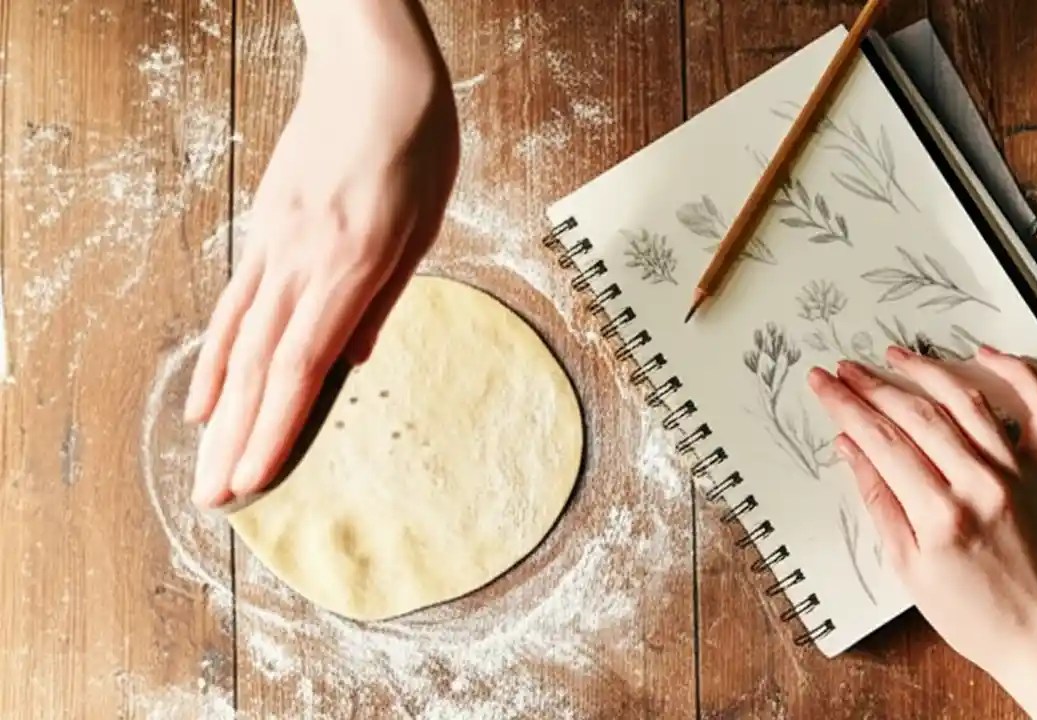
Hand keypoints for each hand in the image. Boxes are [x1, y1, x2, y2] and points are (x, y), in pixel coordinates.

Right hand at [183, 2, 459, 508]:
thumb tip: (353, 360)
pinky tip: (204, 394)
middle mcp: (302, 260)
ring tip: (203, 465)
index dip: (275, 431)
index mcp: (353, 263)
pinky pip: (233, 303)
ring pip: (238, 343)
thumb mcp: (424, 222)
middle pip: (259, 367)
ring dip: (219, 411)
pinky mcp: (264, 228)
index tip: (256, 482)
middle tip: (216, 502)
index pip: (301, 366)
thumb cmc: (416, 139)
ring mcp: (275, 243)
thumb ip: (384, 297)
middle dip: (237, 440)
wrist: (374, 67)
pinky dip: (214, 354)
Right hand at [809, 345, 1036, 718]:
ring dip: (927, 370)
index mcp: (940, 515)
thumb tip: (852, 449)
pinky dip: (1016, 374)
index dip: (846, 407)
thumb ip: (880, 502)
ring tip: (894, 355)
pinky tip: (985, 355)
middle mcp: (980, 484)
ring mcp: (1017, 472)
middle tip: (844, 368)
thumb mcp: (908, 570)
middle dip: (873, 385)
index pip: (882, 441)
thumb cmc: (976, 616)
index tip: (823, 384)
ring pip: (968, 401)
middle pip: (917, 415)